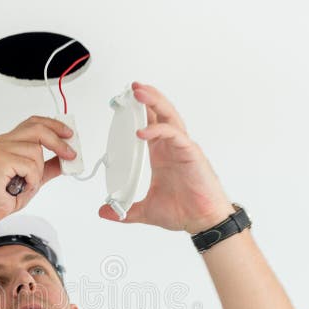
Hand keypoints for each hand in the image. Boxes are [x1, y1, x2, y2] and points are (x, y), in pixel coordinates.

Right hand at [0, 115, 75, 224]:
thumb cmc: (5, 194)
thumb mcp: (35, 177)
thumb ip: (49, 166)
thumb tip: (65, 158)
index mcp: (10, 141)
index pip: (34, 123)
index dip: (54, 125)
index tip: (69, 134)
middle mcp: (4, 141)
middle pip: (38, 129)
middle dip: (58, 142)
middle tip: (70, 154)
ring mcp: (1, 149)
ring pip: (36, 151)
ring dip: (38, 171)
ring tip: (28, 183)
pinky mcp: (1, 160)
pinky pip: (29, 165)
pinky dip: (31, 179)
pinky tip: (22, 186)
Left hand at [97, 82, 234, 233]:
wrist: (203, 221)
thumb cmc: (184, 210)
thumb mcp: (146, 210)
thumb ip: (125, 210)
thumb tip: (105, 212)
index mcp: (161, 155)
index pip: (150, 125)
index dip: (138, 111)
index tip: (124, 102)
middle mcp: (172, 147)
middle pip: (160, 114)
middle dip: (147, 98)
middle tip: (131, 87)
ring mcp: (182, 148)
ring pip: (169, 117)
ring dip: (154, 103)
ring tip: (139, 92)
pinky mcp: (191, 153)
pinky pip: (174, 135)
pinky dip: (158, 130)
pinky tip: (142, 132)